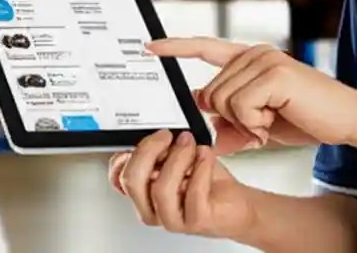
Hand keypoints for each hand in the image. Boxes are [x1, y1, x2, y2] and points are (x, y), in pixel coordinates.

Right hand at [108, 129, 256, 239]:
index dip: (127, 153)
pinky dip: (200, 167)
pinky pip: (193, 193)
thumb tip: (156, 135)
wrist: (238, 204)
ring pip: (161, 188)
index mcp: (144, 193)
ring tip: (191, 145)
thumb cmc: (207, 181)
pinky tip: (205, 156)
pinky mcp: (196, 222)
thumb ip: (162, 150)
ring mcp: (173, 219)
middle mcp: (153, 209)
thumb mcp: (178, 158)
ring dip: (178, 157)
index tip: (149, 135)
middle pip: (132, 181)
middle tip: (167, 135)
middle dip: (148, 150)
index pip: (118, 176)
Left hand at [149, 37, 356, 147]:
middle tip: (262, 126)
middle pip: (210, 92)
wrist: (346, 120)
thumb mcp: (258, 122)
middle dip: (232, 120)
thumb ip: (228, 118)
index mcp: (249, 59)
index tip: (149, 47)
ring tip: (272, 121)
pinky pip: (240, 106)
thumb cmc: (306, 118)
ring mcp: (264, 59)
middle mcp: (255, 53)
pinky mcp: (274, 73)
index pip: (205, 48)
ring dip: (246, 123)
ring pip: (222, 101)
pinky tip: (277, 118)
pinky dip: (255, 123)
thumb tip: (199, 122)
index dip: (176, 48)